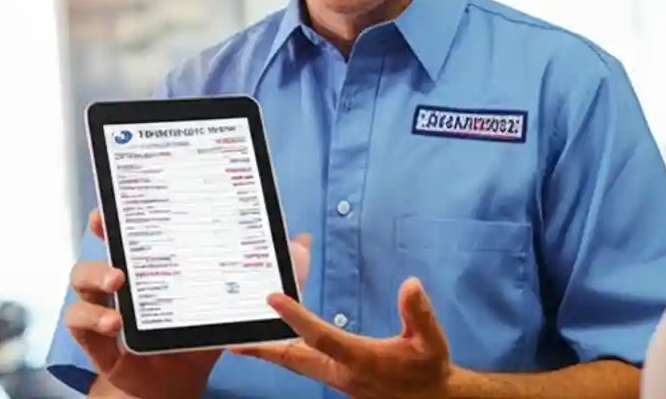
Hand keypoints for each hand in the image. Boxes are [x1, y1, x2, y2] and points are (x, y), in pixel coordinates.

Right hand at [65, 209, 313, 398]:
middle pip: (101, 241)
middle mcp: (124, 277)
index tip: (124, 191)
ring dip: (95, 274)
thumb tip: (300, 239)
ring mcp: (107, 305)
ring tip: (119, 279)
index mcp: (153, 260)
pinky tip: (115, 321)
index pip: (135, 224)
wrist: (179, 382)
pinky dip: (92, 318)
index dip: (127, 205)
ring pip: (81, 280)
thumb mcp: (236, 300)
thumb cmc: (200, 333)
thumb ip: (269, 271)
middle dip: (102, 227)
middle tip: (107, 222)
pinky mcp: (98, 339)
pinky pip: (79, 323)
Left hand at [233, 277, 452, 398]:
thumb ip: (419, 313)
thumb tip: (410, 285)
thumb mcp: (431, 340)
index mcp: (361, 360)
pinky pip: (306, 366)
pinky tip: (280, 345)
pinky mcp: (340, 381)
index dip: (296, 317)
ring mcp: (339, 380)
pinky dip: (288, 354)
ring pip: (297, 365)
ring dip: (272, 352)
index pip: (321, 337)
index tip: (273, 298)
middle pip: (294, 359)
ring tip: (245, 341)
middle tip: (234, 339)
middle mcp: (343, 373)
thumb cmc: (429, 368)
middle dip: (264, 349)